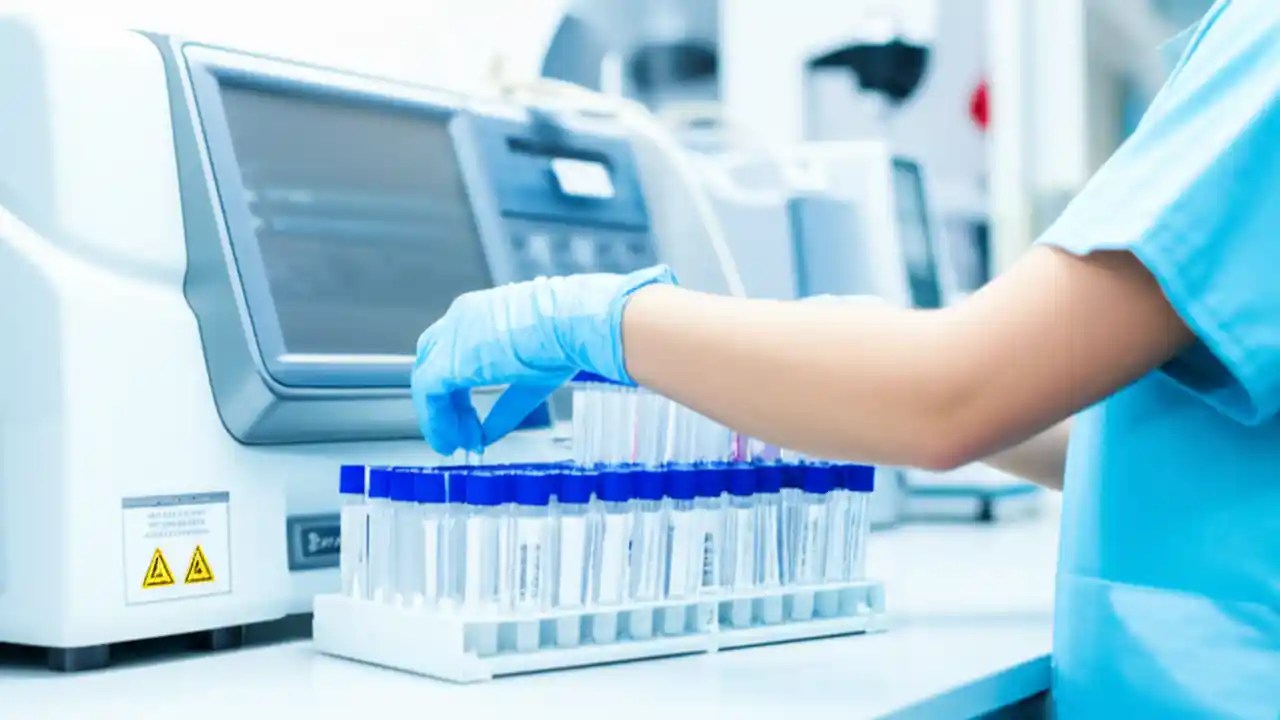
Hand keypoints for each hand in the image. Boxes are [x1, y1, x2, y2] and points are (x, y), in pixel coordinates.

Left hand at [411, 265, 676, 454]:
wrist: (573, 322)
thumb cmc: (568, 339)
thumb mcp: (533, 377)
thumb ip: (508, 405)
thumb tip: (490, 434)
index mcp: (482, 313)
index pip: (453, 348)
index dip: (456, 387)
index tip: (469, 416)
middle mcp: (461, 319)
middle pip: (432, 361)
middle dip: (443, 399)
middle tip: (459, 432)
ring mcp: (453, 337)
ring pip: (428, 379)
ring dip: (439, 416)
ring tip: (455, 444)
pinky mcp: (450, 359)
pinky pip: (430, 395)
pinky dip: (436, 421)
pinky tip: (449, 441)